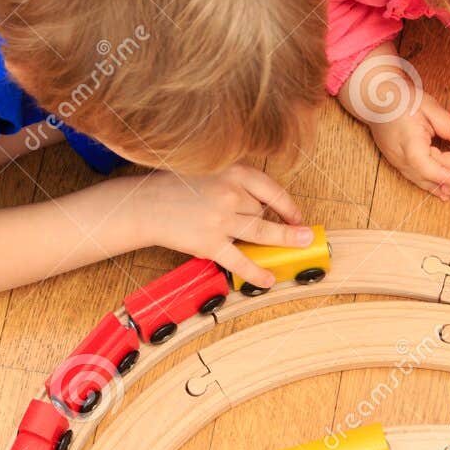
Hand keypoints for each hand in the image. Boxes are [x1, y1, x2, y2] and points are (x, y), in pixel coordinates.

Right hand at [131, 165, 308, 290]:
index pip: (270, 189)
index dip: (287, 205)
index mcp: (232, 171)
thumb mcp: (208, 171)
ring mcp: (221, 219)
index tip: (295, 214)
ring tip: (300, 247)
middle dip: (280, 225)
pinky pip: (239, 260)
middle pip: (263, 212)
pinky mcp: (210, 243)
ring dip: (283, 242)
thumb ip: (234, 183)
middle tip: (305, 234)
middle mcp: (230, 194)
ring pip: (261, 234)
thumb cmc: (175, 187)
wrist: (145, 204)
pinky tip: (268, 279)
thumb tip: (260, 206)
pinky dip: (256, 271)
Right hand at [339, 50, 449, 194]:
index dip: (440, 174)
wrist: (375, 101)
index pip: (423, 164)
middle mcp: (400, 157)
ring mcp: (397, 163)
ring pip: (421, 181)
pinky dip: (431, 184)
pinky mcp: (398, 164)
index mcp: (407, 141)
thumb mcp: (429, 107)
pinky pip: (416, 178)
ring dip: (441, 185)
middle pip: (427, 175)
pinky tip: (444, 191)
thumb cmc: (400, 100)